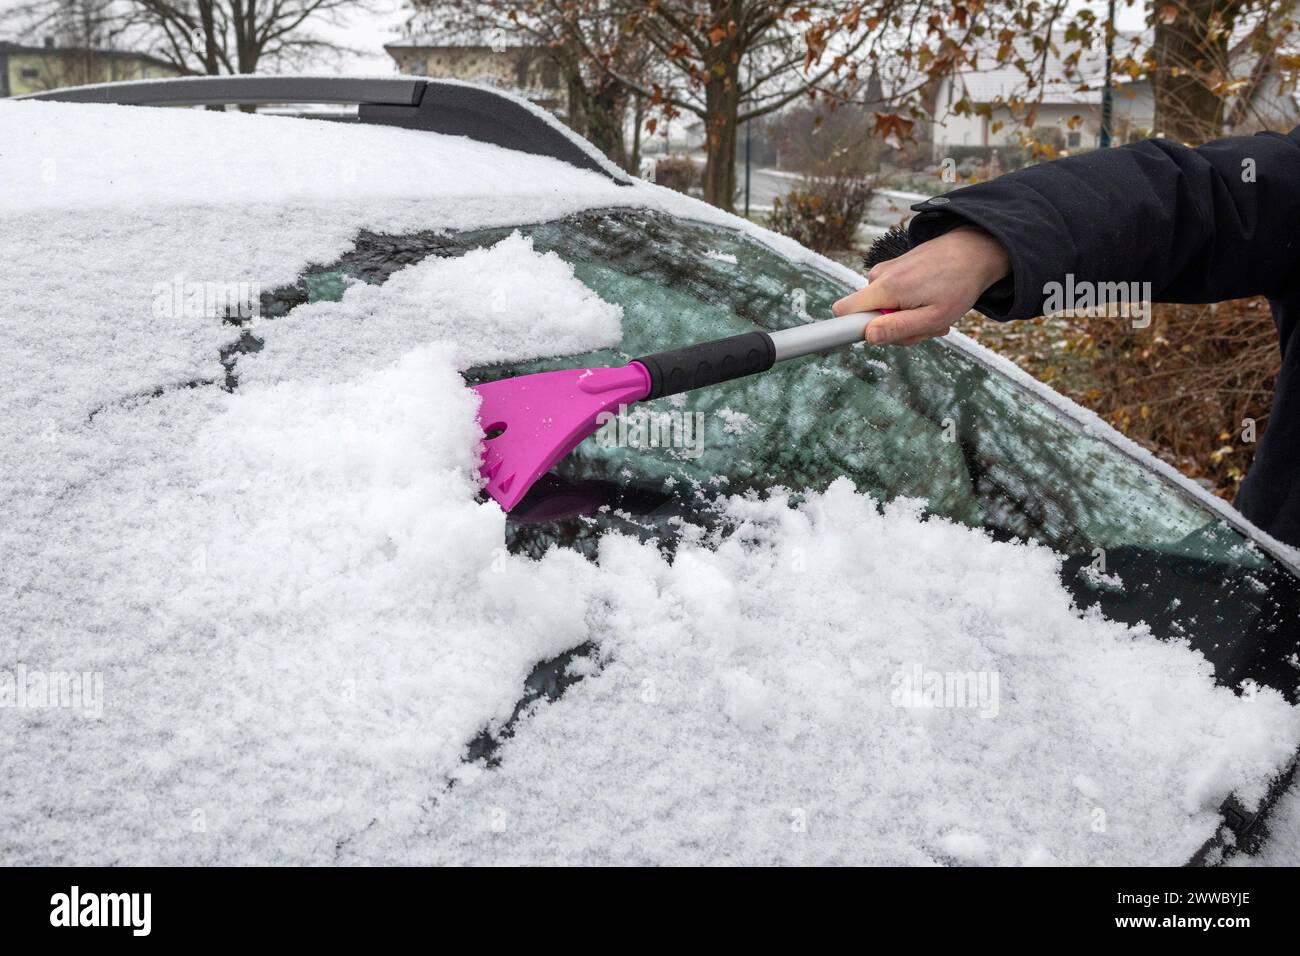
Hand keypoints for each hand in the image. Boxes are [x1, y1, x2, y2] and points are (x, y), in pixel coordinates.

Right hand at [832, 225, 1011, 345]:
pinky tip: (930, 300)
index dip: (849, 329)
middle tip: (925, 326)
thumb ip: (898, 328)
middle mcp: (879, 276)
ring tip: (932, 310)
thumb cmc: (959, 284)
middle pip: (866, 316)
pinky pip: (890, 297)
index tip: (865, 337)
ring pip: (881, 309)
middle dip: (892, 328)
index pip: (842, 312)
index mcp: (886, 288)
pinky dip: (908, 305)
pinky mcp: (893, 269)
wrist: (974, 250)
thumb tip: (868, 336)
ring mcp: (885, 271)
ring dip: (905, 318)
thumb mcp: (934, 316)